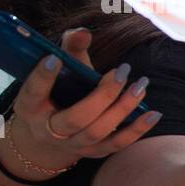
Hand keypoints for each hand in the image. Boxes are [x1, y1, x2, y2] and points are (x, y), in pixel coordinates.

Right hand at [2, 28, 159, 176]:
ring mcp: (73, 145)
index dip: (42, 78)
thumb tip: (83, 32)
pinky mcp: (93, 153)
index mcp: (30, 108)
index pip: (33, 93)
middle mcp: (49, 130)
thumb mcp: (55, 75)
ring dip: (123, 109)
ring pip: (98, 131)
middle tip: (122, 71)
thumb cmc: (54, 96)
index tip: (54, 59)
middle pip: (77, 118)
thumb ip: (68, 51)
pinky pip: (117, 144)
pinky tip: (154, 114)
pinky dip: (137, 130)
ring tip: (140, 86)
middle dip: (102, 95)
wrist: (45, 140)